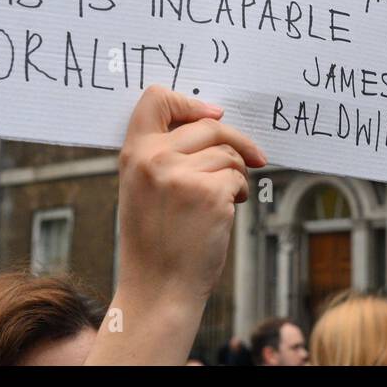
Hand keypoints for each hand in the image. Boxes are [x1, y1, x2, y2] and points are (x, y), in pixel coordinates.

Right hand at [85, 86, 265, 364]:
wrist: (158, 288)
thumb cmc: (155, 241)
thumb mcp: (142, 187)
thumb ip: (162, 154)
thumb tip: (211, 120)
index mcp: (134, 153)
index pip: (155, 98)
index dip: (189, 102)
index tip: (212, 115)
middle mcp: (155, 158)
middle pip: (209, 125)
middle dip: (235, 142)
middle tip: (252, 159)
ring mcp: (182, 175)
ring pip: (228, 153)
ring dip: (235, 174)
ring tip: (222, 199)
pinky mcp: (209, 193)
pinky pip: (238, 177)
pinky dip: (239, 193)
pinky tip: (226, 211)